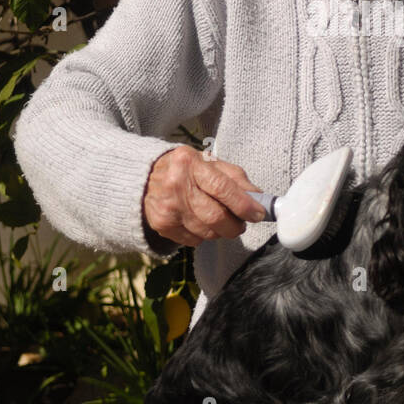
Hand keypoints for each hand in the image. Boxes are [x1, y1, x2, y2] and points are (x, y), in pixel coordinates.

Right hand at [143, 146, 267, 248]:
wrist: (145, 178)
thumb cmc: (186, 170)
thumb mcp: (210, 164)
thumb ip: (236, 179)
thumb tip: (259, 198)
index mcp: (190, 163)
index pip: (222, 188)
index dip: (244, 205)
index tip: (258, 214)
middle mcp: (176, 185)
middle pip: (215, 216)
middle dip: (235, 225)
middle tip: (241, 224)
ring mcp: (167, 207)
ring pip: (206, 232)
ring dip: (221, 232)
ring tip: (221, 222)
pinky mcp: (161, 224)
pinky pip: (193, 240)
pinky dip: (203, 236)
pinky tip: (200, 223)